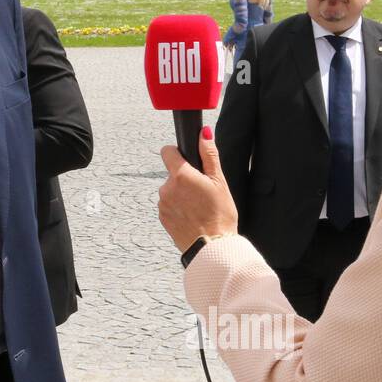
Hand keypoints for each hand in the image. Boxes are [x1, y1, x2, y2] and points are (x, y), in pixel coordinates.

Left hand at [157, 127, 237, 253]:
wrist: (212, 247)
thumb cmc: (220, 215)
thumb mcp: (219, 182)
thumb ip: (209, 155)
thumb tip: (204, 134)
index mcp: (181, 176)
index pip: (167, 151)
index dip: (177, 153)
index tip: (188, 160)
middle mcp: (166, 188)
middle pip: (172, 173)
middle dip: (185, 178)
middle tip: (202, 192)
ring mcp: (162, 204)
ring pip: (170, 190)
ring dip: (181, 194)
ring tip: (199, 207)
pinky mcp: (162, 217)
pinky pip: (168, 205)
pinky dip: (178, 208)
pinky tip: (192, 216)